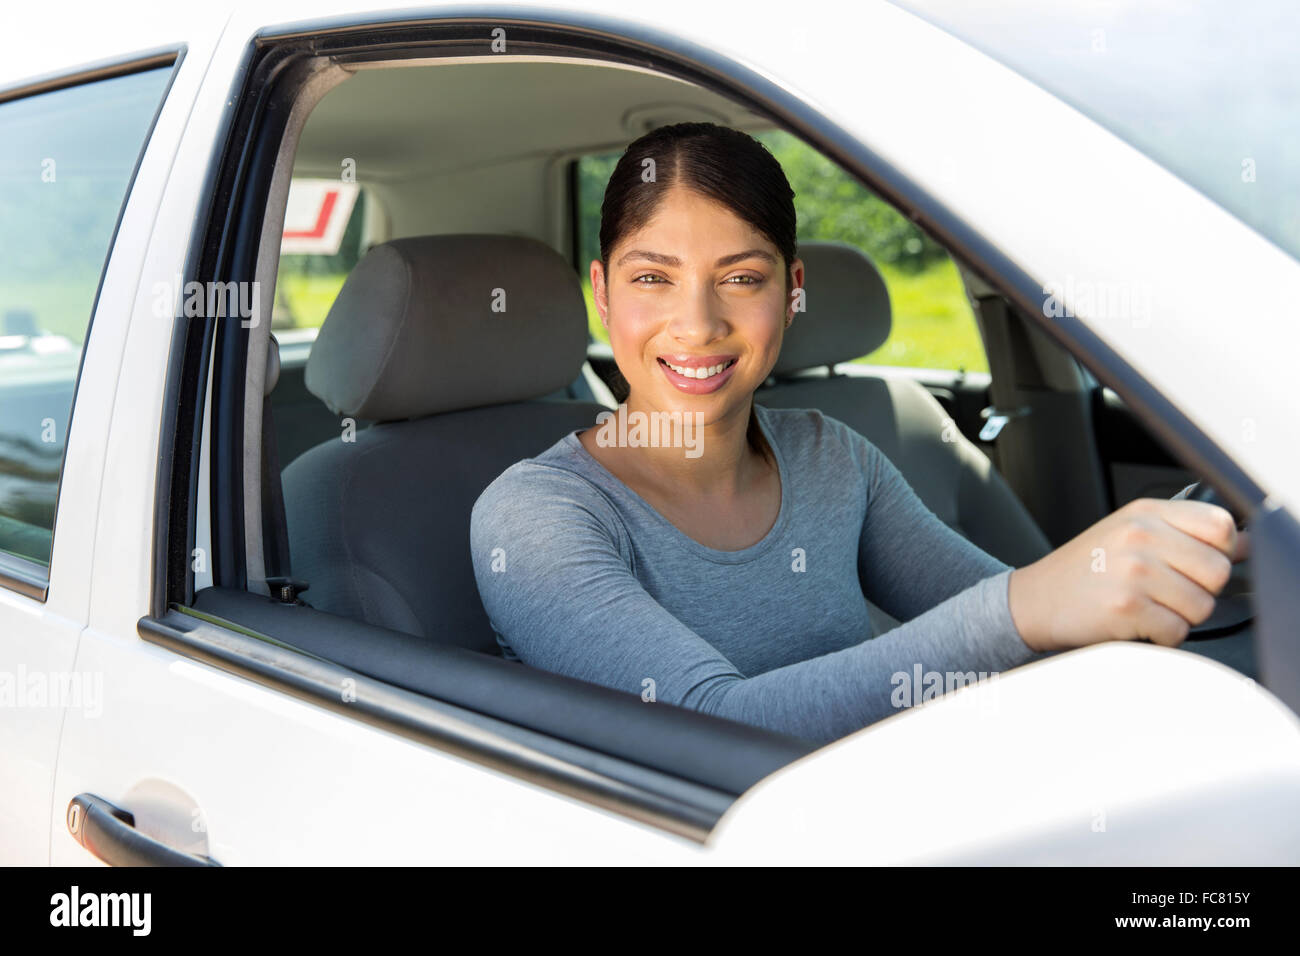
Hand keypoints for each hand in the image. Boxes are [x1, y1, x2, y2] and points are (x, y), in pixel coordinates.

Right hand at [1007, 498, 1248, 653]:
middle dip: (1201, 590)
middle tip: (1169, 592)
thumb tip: (1243, 546)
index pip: (1220, 525)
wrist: (1033, 600)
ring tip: (1149, 607)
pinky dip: (1162, 637)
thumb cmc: (1084, 569)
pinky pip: (1178, 631)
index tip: (1202, 565)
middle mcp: (1140, 537)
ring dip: (1181, 616)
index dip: (1222, 551)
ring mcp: (1133, 572)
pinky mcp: (1126, 608)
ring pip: (1202, 606)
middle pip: (1218, 570)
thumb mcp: (1128, 533)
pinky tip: (1137, 624)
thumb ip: (1182, 533)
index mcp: (1145, 514)